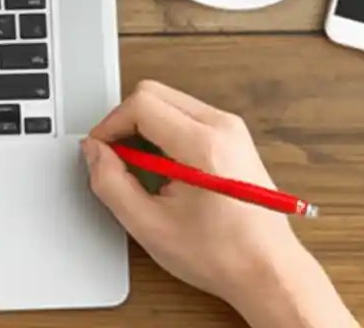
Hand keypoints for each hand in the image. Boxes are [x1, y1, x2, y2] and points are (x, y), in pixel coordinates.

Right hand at [83, 81, 356, 326]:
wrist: (269, 271)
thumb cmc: (221, 255)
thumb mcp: (149, 225)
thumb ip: (111, 183)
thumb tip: (94, 152)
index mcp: (203, 146)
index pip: (141, 104)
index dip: (110, 124)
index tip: (99, 149)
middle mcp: (223, 127)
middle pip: (154, 93)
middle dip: (125, 121)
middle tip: (114, 156)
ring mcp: (232, 130)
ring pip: (169, 101)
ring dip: (144, 127)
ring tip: (140, 168)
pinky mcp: (233, 137)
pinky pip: (186, 115)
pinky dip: (163, 132)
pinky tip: (162, 168)